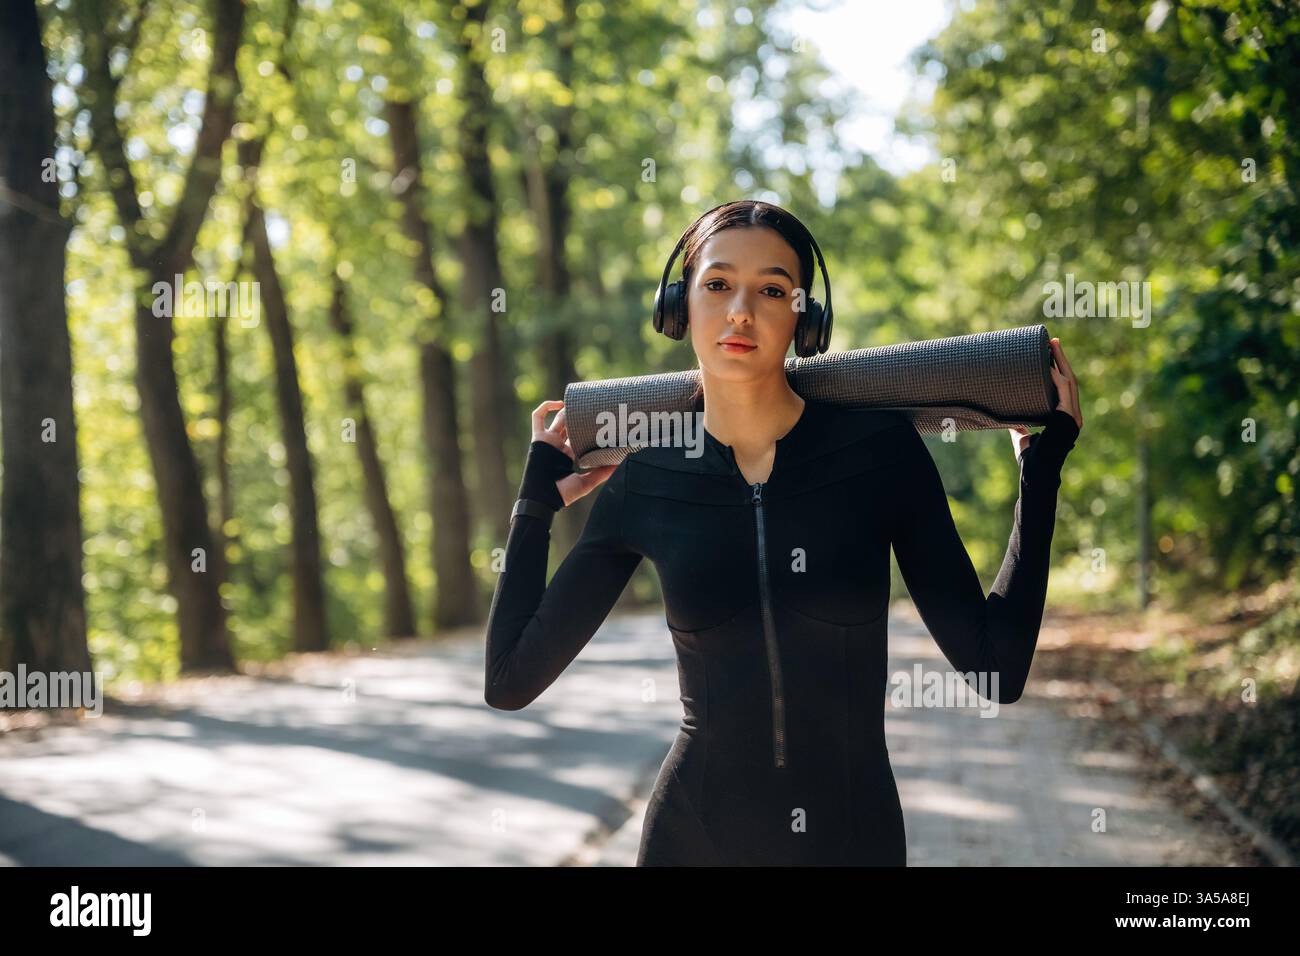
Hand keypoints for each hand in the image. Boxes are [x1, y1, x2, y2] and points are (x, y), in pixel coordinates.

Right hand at [531, 400, 616, 506]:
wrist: (543, 499)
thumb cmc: (562, 494)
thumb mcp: (587, 482)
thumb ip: (602, 473)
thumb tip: (621, 465)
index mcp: (567, 454)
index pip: (578, 436)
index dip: (587, 428)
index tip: (601, 421)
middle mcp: (557, 446)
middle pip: (568, 425)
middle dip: (578, 416)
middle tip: (593, 408)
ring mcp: (547, 441)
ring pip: (557, 419)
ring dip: (568, 410)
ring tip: (581, 405)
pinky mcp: (538, 438)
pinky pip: (537, 417)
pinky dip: (546, 406)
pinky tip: (560, 403)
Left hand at [1008, 337, 1082, 461]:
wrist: (1036, 470)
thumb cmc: (1030, 457)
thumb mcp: (1023, 437)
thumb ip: (1019, 426)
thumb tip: (1007, 418)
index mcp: (1066, 418)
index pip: (1065, 388)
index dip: (1059, 370)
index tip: (1050, 354)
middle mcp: (1074, 415)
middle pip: (1069, 380)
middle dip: (1062, 360)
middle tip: (1053, 341)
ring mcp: (1074, 416)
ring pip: (1069, 382)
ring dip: (1061, 362)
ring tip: (1053, 346)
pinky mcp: (1069, 417)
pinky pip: (1064, 392)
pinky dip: (1057, 378)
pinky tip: (1049, 366)